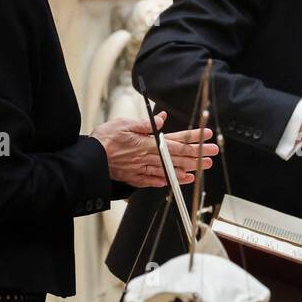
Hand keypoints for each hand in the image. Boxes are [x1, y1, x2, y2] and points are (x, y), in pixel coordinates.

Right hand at [92, 110, 217, 188]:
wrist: (88, 160)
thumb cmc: (104, 139)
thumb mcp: (124, 124)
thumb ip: (145, 124)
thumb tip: (162, 119)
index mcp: (148, 143)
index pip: (176, 140)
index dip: (193, 138)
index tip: (208, 136)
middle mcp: (148, 157)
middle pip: (177, 156)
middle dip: (197, 154)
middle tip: (213, 153)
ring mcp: (142, 169)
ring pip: (168, 170)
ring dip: (186, 169)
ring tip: (200, 170)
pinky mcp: (133, 177)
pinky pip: (152, 180)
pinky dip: (164, 181)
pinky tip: (173, 181)